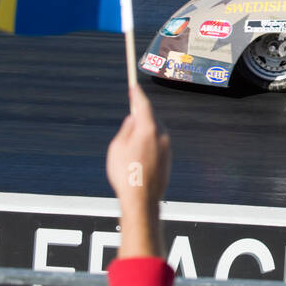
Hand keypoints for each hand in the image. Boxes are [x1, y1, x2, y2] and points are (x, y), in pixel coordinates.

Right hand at [106, 84, 170, 256]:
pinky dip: (149, 143)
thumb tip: (133, 119)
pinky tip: (139, 154)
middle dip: (142, 113)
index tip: (134, 86)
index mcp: (147, 129)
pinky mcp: (168, 159)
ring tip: (132, 138)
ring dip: (145, 130)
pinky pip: (157, 144)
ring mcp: (167, 147)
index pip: (143, 105)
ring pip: (155, 132)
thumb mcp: (117, 147)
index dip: (138, 94)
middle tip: (133, 107)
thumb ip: (126, 129)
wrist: (141, 199)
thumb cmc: (125, 174)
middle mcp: (161, 136)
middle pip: (151, 118)